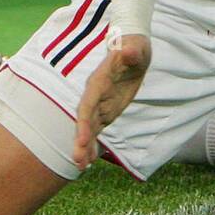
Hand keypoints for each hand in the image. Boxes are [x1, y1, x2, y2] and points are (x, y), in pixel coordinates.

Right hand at [72, 34, 151, 167]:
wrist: (132, 50)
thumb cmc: (134, 47)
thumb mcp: (135, 48)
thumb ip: (130, 52)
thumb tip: (127, 51)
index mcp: (99, 82)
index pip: (88, 104)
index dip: (84, 122)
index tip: (82, 139)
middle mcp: (95, 95)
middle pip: (84, 120)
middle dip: (80, 140)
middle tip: (78, 161)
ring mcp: (99, 104)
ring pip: (89, 128)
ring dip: (84, 147)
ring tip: (80, 167)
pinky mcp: (106, 111)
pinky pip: (97, 130)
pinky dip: (92, 145)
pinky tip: (89, 161)